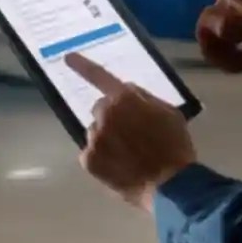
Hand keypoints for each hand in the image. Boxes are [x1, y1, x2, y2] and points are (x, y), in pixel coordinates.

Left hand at [65, 52, 195, 212]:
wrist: (172, 185)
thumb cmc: (175, 146)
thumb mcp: (168, 112)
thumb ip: (144, 99)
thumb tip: (127, 93)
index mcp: (125, 98)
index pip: (99, 77)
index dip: (83, 66)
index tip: (66, 57)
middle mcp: (105, 113)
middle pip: (100, 110)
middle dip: (111, 118)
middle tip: (130, 136)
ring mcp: (95, 137)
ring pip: (96, 133)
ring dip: (107, 139)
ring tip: (128, 157)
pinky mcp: (89, 160)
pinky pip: (91, 155)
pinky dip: (102, 161)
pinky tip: (120, 169)